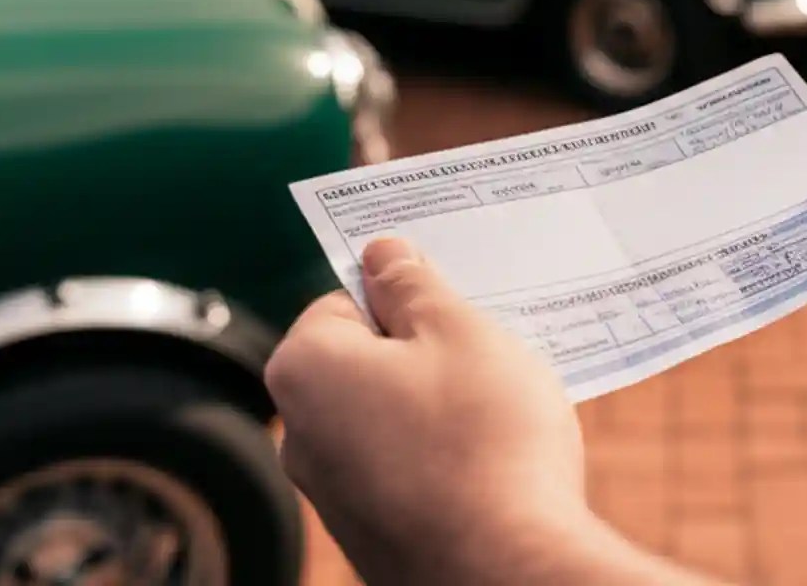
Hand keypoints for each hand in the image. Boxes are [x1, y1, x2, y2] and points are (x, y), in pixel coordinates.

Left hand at [266, 239, 715, 584]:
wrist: (505, 571)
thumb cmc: (484, 440)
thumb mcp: (459, 332)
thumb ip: (413, 285)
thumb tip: (381, 252)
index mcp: (306, 369)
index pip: (344, 301)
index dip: (405, 298)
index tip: (456, 310)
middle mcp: (301, 434)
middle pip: (366, 362)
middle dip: (426, 353)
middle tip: (488, 357)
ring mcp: (334, 495)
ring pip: (391, 418)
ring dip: (440, 407)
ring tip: (500, 416)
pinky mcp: (374, 536)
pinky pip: (407, 470)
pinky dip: (445, 459)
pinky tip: (493, 465)